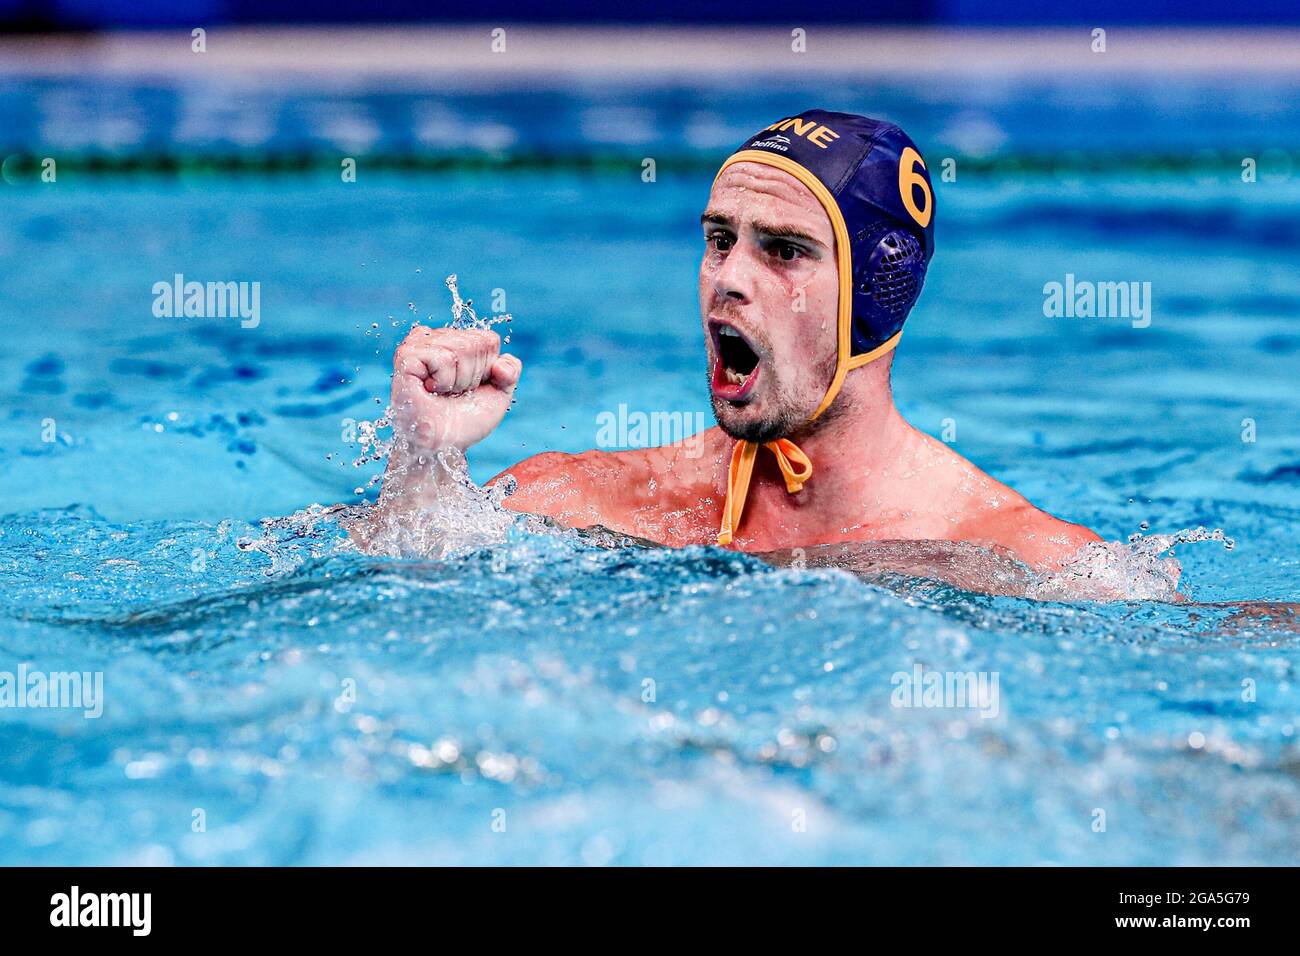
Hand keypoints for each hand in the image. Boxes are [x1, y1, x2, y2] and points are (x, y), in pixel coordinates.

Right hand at [389, 326, 520, 452]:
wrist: (442, 445)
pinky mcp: (407, 355)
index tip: (470, 387)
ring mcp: (419, 344)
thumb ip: (510, 372)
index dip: (486, 369)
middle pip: (476, 342)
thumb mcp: (498, 394)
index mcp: (457, 341)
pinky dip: (443, 381)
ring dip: (458, 380)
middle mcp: (436, 337)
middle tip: (454, 392)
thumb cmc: (464, 420)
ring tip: (441, 393)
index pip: (489, 339)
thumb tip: (501, 363)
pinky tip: (430, 390)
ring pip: (461, 348)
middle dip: (472, 375)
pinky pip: (442, 357)